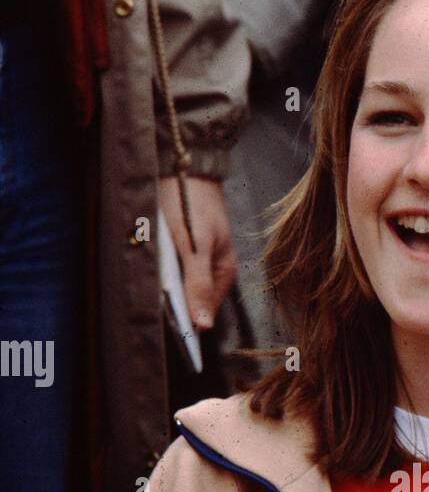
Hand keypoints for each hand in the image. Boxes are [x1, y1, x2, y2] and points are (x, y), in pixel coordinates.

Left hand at [157, 176, 236, 330]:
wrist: (181, 162)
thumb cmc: (193, 202)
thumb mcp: (195, 246)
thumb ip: (199, 284)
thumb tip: (203, 326)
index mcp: (222, 273)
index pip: (202, 313)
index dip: (183, 322)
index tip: (161, 329)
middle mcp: (210, 270)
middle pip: (187, 299)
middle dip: (168, 302)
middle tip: (146, 301)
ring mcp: (194, 259)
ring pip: (173, 284)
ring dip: (159, 284)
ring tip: (144, 279)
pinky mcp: (178, 247)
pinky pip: (165, 267)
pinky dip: (155, 268)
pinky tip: (144, 263)